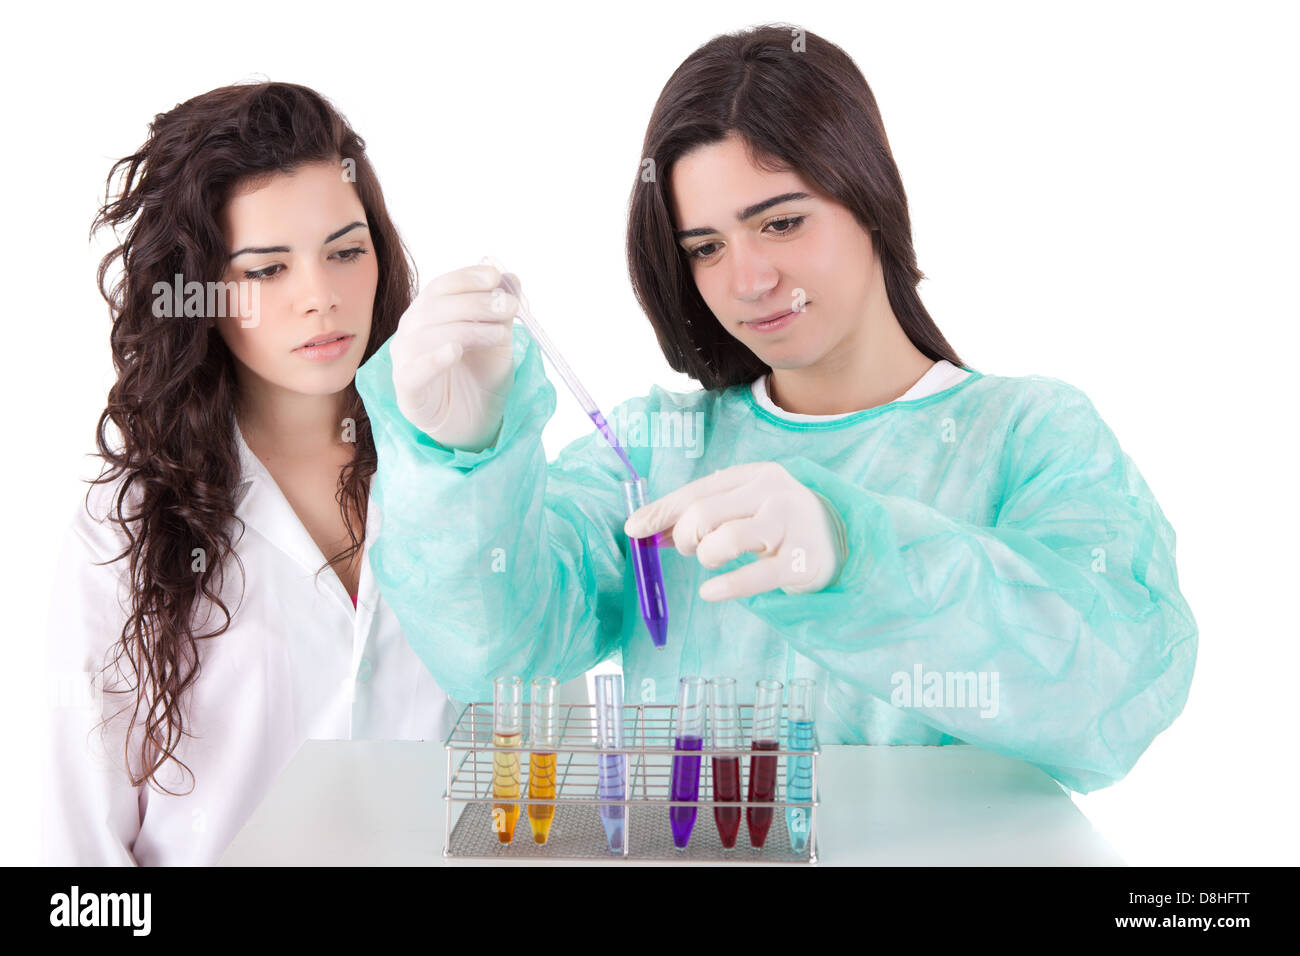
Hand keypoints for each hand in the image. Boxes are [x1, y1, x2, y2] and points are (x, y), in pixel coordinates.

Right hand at [390, 263, 517, 450]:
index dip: (466, 278)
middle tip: (509, 306)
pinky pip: (413, 372)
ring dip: (467, 329)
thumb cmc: (480, 376)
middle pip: (435, 308)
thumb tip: (512, 278)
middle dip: (476, 303)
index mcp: (429, 312)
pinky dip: (433, 360)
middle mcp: (411, 331)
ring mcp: (405, 360)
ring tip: (499, 334)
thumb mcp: (498, 338)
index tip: (495, 277)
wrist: (475, 421)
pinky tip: (455, 352)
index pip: (441, 286)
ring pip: (426, 336)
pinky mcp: (407, 391)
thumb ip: (501, 310)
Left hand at [623, 462, 847, 600]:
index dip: (661, 511)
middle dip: (685, 536)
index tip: (634, 529)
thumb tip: (649, 530)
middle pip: (705, 513)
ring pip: (726, 540)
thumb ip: (702, 514)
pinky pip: (753, 577)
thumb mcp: (744, 506)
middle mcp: (772, 493)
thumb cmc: (780, 522)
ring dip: (707, 556)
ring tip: (712, 562)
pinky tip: (711, 591)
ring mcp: (789, 526)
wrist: (843, 539)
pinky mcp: (800, 562)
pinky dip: (724, 587)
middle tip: (690, 549)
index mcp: (754, 475)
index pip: (696, 490)